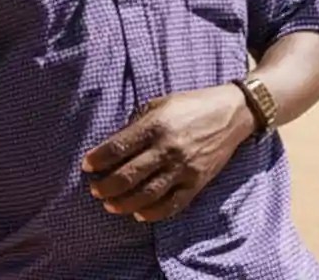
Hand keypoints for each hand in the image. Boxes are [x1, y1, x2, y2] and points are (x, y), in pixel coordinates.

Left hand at [82, 84, 254, 222]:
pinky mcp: (197, 183)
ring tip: (109, 205)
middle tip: (94, 190)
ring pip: (147, 195)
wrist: (232, 114)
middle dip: (106, 186)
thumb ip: (136, 125)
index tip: (86, 165)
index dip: (98, 159)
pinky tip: (138, 213)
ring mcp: (184, 168)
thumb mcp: (158, 104)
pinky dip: (153, 213)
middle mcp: (168, 149)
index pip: (118, 148)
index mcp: (155, 126)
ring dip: (124, 203)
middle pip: (128, 175)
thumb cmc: (190, 106)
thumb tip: (111, 147)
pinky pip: (172, 205)